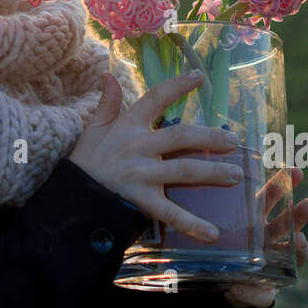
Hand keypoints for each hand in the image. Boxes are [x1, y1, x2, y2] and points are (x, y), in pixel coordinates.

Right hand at [69, 70, 244, 242]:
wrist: (70, 197)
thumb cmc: (85, 162)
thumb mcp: (93, 129)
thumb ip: (106, 103)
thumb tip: (108, 75)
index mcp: (129, 126)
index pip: (155, 99)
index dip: (176, 86)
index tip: (198, 77)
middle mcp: (139, 147)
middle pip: (180, 137)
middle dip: (210, 137)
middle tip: (234, 141)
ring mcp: (142, 174)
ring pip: (183, 171)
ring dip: (212, 172)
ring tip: (236, 175)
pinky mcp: (141, 200)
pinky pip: (170, 212)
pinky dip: (192, 224)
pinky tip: (213, 233)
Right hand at [222, 165, 307, 307]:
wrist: (222, 276)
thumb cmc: (242, 289)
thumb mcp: (249, 296)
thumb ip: (253, 295)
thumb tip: (248, 289)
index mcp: (279, 257)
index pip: (297, 252)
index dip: (300, 246)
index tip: (299, 241)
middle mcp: (271, 236)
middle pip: (288, 223)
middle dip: (299, 214)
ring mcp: (255, 221)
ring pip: (270, 202)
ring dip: (282, 187)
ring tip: (295, 171)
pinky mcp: (239, 210)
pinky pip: (247, 195)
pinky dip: (251, 182)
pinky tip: (252, 167)